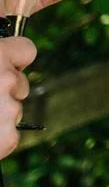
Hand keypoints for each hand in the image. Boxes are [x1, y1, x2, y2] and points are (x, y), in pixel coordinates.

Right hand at [0, 36, 36, 158]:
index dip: (14, 60)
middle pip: (20, 84)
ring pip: (14, 111)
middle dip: (3, 92)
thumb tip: (10, 65)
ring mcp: (8, 109)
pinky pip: (10, 135)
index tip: (5, 66)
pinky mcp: (7, 137)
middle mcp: (5, 79)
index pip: (27, 50)